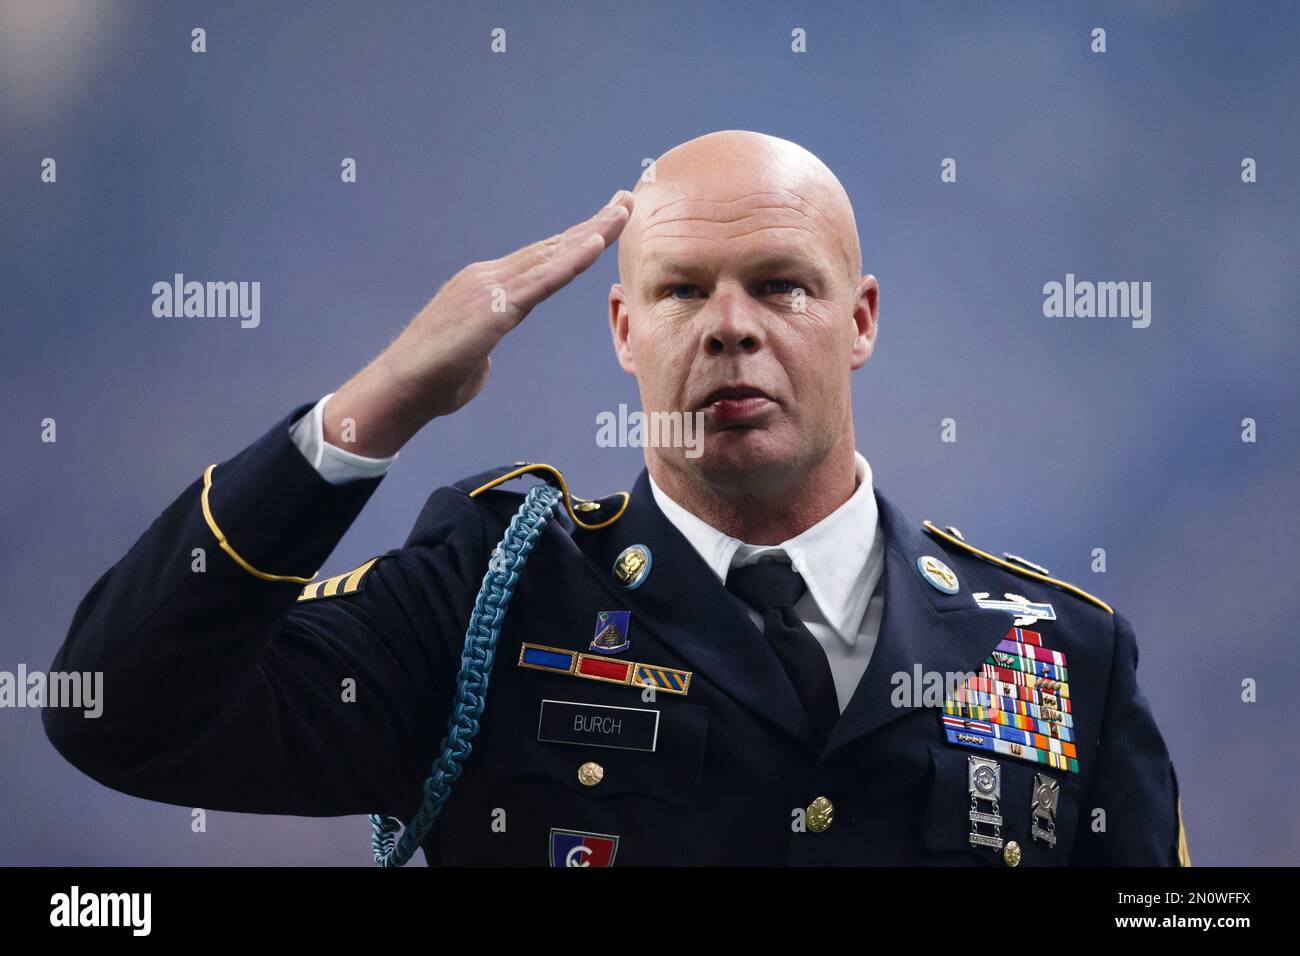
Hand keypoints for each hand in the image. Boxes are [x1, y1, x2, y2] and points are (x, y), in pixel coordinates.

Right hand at [325, 190, 633, 455]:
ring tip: (624, 211)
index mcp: (485, 287)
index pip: (540, 260)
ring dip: (592, 232)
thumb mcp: (468, 360)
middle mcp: (488, 277)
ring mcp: (490, 286)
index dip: (574, 241)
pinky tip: (597, 244)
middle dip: (593, 223)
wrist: (399, 389)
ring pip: (552, 255)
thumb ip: (484, 350)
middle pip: (551, 247)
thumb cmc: (431, 383)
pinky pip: (542, 280)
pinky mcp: (494, 306)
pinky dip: (572, 260)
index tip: (604, 224)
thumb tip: (485, 360)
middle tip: (627, 199)